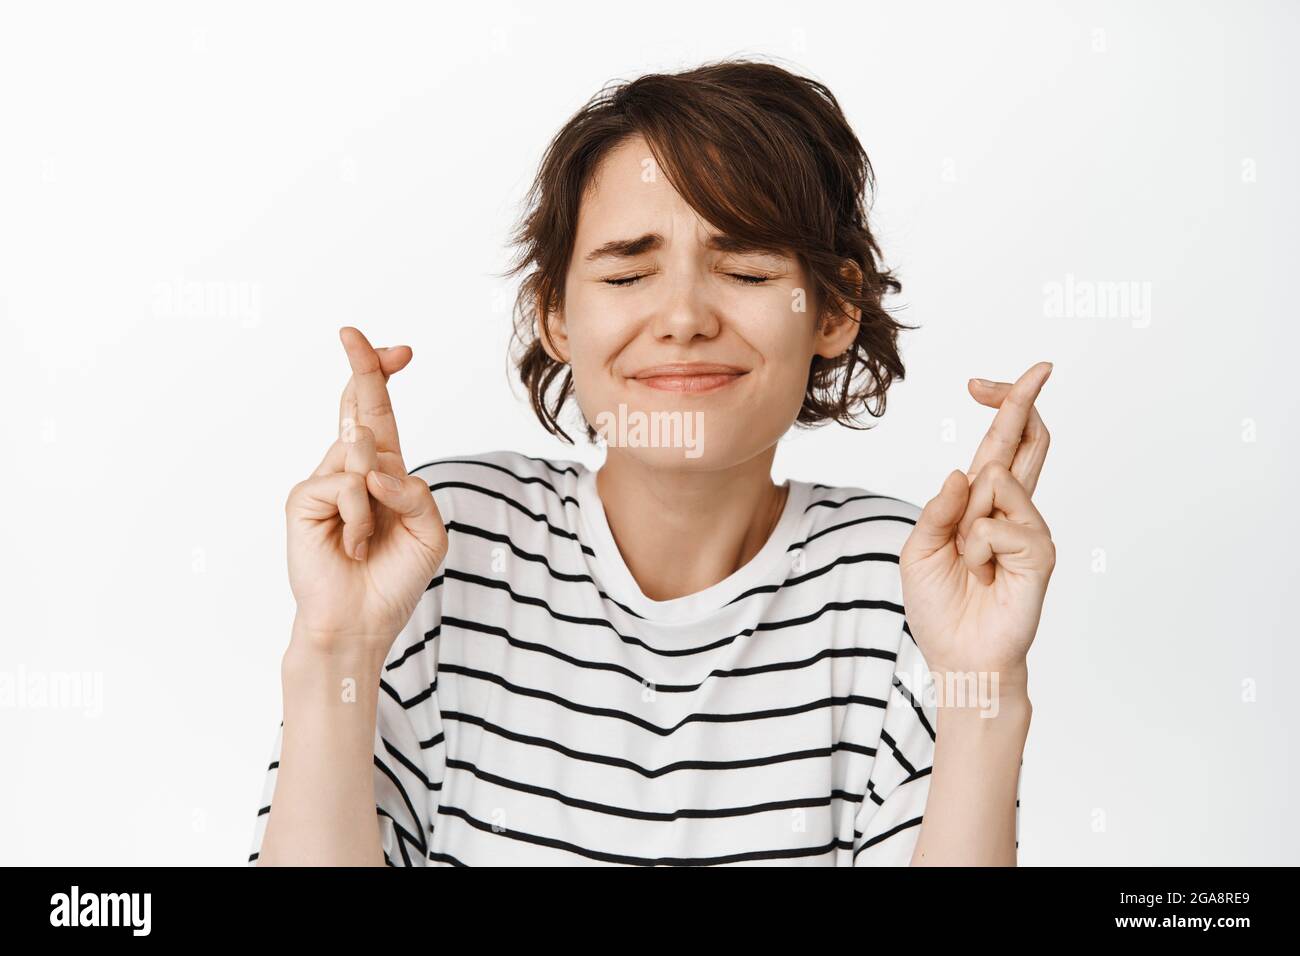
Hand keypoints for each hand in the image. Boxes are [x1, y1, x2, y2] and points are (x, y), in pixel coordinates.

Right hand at [284, 327, 447, 657]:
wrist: (361, 621)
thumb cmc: (394, 577)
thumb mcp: (428, 533)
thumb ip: (414, 493)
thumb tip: (373, 468)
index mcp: (384, 473)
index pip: (381, 416)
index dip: (384, 379)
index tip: (397, 351)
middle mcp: (351, 470)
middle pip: (358, 407)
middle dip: (363, 368)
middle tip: (352, 334)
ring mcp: (325, 482)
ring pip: (361, 452)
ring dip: (378, 497)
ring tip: (367, 540)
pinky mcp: (304, 499)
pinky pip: (345, 486)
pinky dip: (358, 518)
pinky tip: (350, 546)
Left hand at [899, 362, 1055, 697]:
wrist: (959, 656)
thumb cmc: (940, 605)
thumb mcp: (919, 549)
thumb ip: (938, 510)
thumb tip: (964, 472)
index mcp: (980, 504)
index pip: (999, 445)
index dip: (1002, 408)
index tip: (987, 381)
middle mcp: (1011, 509)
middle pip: (1026, 441)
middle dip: (1024, 400)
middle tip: (1040, 367)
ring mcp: (1029, 529)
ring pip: (999, 478)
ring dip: (969, 519)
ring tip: (971, 562)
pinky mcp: (1040, 552)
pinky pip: (999, 523)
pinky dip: (978, 549)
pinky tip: (984, 575)